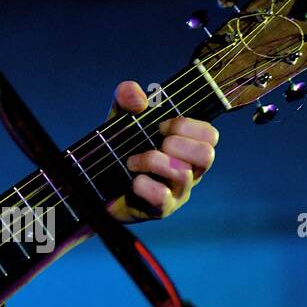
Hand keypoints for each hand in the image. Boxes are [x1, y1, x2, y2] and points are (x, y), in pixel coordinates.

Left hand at [104, 80, 216, 223]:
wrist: (95, 184)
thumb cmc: (118, 148)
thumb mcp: (120, 116)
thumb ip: (127, 97)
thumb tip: (140, 99)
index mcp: (187, 147)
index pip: (210, 135)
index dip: (186, 125)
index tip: (161, 126)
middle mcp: (189, 170)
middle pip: (206, 154)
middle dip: (175, 143)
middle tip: (153, 143)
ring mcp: (178, 192)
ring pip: (182, 173)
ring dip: (152, 161)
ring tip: (132, 162)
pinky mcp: (161, 209)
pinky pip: (162, 196)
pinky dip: (144, 184)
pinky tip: (132, 181)